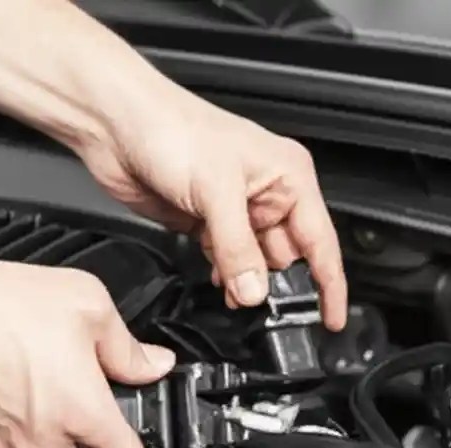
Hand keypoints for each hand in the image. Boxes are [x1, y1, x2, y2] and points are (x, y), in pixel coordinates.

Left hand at [74, 91, 347, 329]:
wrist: (118, 125)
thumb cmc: (172, 128)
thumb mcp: (216, 191)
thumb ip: (237, 247)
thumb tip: (255, 290)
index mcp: (287, 176)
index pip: (320, 240)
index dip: (329, 282)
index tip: (332, 319)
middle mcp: (266, 193)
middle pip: (287, 256)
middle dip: (275, 283)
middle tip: (262, 302)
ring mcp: (235, 209)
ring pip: (255, 263)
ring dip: (247, 283)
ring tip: (236, 294)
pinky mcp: (205, 221)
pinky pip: (226, 260)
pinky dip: (224, 276)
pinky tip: (218, 282)